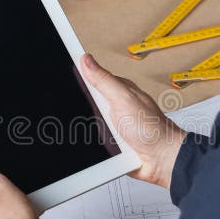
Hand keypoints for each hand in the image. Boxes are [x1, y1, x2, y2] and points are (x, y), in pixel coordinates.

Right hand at [80, 54, 185, 187]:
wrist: (161, 160)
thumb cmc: (152, 128)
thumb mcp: (124, 98)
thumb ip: (104, 80)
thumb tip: (86, 59)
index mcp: (116, 90)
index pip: (89, 77)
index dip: (74, 75)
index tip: (58, 77)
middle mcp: (112, 106)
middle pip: (83, 101)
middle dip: (75, 107)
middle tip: (78, 111)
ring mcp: (110, 125)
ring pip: (85, 122)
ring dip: (83, 129)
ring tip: (91, 132)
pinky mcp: (109, 143)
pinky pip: (91, 140)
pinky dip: (90, 144)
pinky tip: (92, 146)